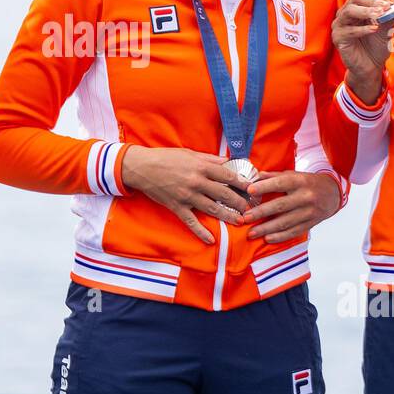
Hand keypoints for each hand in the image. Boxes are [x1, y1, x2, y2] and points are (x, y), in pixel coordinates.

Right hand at [120, 146, 251, 243]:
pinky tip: (211, 239)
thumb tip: (227, 162)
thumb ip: (209, 159)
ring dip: (227, 216)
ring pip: (212, 208)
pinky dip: (201, 232)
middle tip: (249, 208)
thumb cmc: (166, 158)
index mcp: (200, 167)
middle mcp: (196, 182)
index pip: (227, 175)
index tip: (252, 188)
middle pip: (223, 194)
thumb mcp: (189, 153)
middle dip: (239, 202)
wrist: (142, 168)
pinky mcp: (177, 207)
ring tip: (239, 221)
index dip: (241, 182)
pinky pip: (192, 222)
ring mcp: (187, 196)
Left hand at [240, 171, 341, 242]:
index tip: (250, 190)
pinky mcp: (311, 223)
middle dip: (261, 212)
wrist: (333, 193)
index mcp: (300, 181)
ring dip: (267, 228)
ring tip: (251, 233)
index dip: (265, 187)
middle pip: (281, 206)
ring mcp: (309, 212)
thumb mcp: (294, 175)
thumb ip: (275, 176)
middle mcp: (306, 197)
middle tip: (246, 217)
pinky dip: (280, 236)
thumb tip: (255, 176)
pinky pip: (294, 232)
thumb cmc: (308, 183)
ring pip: (285, 222)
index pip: (280, 183)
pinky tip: (267, 238)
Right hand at [332, 0, 393, 102]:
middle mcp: (346, 13)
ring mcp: (340, 25)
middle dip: (372, 1)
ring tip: (379, 15)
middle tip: (386, 7)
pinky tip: (374, 29)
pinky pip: (349, 30)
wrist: (370, 67)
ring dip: (366, 11)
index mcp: (358, 8)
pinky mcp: (337, 38)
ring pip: (349, 11)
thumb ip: (392, 17)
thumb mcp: (387, 29)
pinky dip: (362, 29)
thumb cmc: (376, 46)